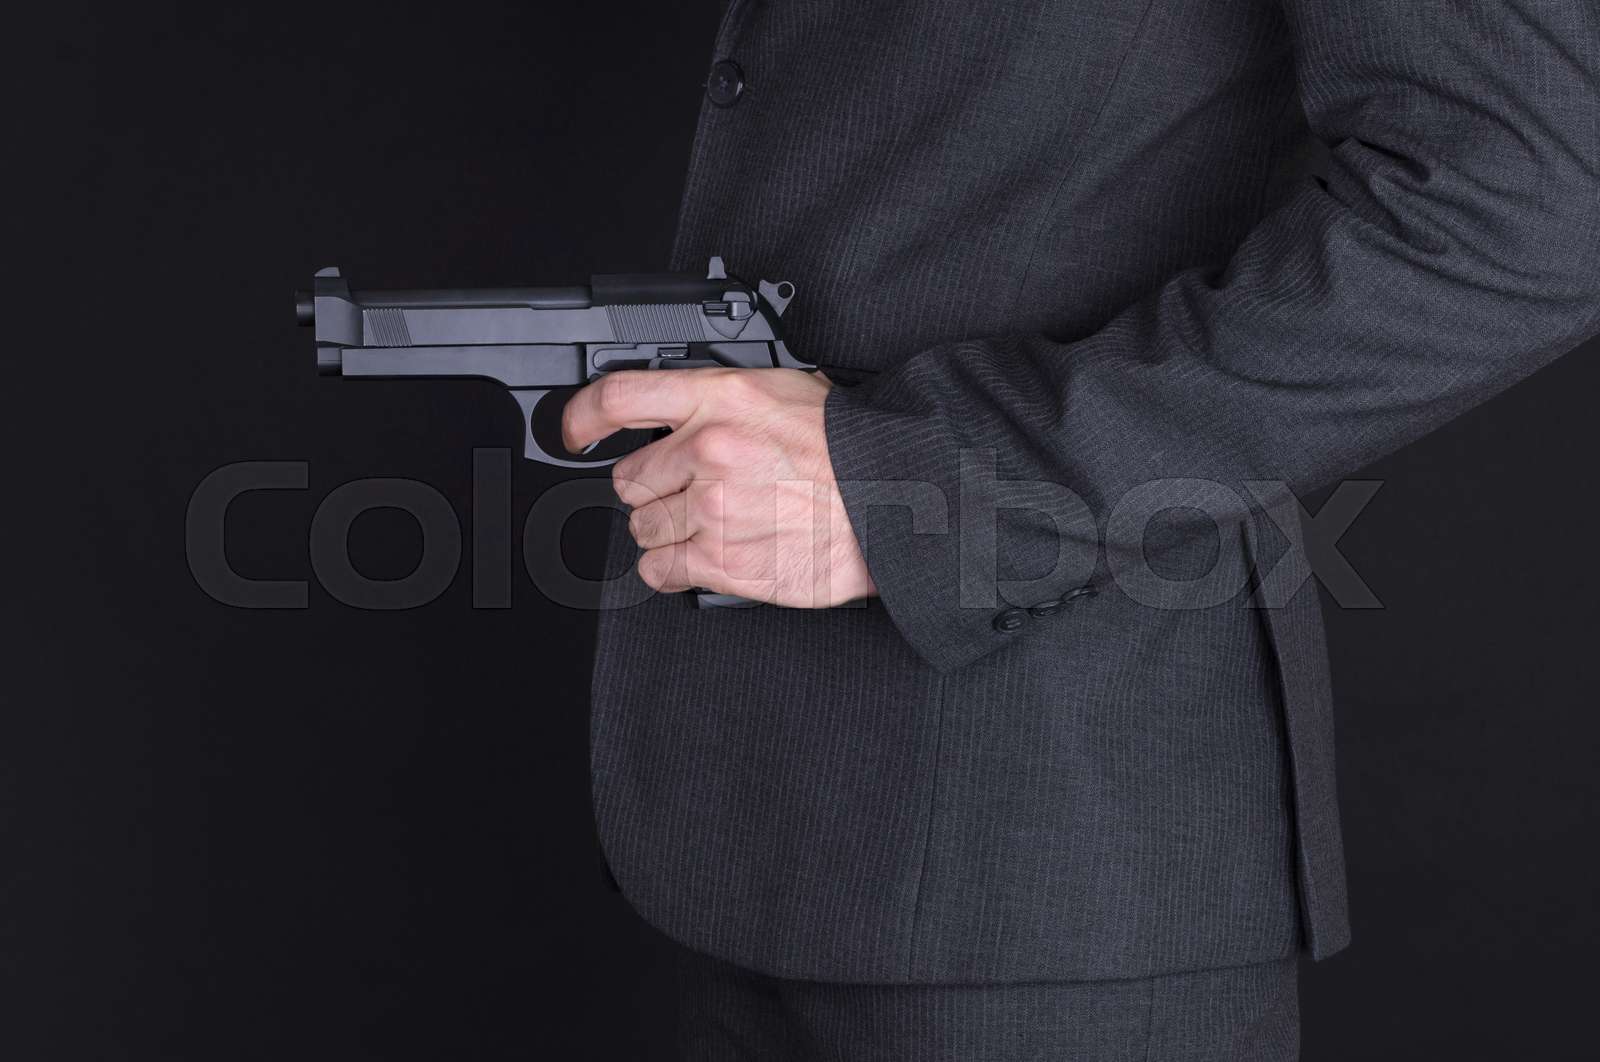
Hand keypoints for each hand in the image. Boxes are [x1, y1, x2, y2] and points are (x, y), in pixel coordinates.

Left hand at [561, 368, 876, 606]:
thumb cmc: (849, 449)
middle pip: (628, 478)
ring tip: (715, 524)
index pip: (620, 398)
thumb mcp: (783, 391)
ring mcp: (713, 509)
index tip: (575, 434)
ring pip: (642, 527)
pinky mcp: (724, 561)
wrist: (898, 498)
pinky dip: (676, 568)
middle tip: (696, 491)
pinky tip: (708, 555)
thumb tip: (675, 415)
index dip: (583, 418)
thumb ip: (720, 400)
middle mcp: (709, 450)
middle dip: (655, 489)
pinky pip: (661, 569)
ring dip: (667, 530)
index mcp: (721, 399)